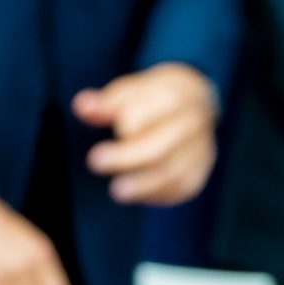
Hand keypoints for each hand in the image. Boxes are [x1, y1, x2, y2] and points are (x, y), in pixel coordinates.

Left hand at [73, 64, 217, 206]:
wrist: (194, 108)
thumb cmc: (154, 99)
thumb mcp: (132, 92)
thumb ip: (107, 102)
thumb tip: (82, 106)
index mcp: (179, 92)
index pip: (155, 110)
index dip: (128, 121)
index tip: (113, 130)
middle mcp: (195, 120)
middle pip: (160, 144)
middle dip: (127, 156)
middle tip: (97, 162)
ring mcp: (201, 148)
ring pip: (171, 171)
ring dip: (142, 183)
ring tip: (117, 190)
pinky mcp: (197, 174)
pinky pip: (178, 187)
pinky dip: (153, 193)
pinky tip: (133, 192)